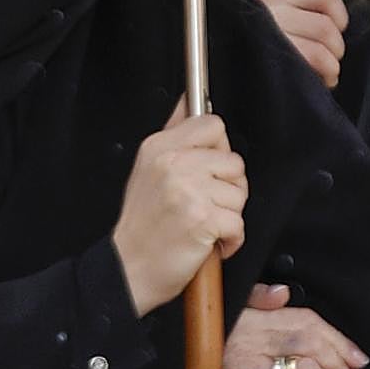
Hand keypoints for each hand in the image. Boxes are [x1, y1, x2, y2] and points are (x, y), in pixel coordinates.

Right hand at [111, 97, 247, 313]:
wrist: (129, 269)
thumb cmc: (143, 224)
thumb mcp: (148, 168)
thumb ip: (174, 133)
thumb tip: (191, 99)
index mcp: (159, 147)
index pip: (213, 125)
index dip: (220, 150)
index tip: (209, 171)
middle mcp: (172, 164)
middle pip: (234, 161)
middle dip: (228, 188)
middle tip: (206, 205)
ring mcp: (187, 190)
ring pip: (240, 193)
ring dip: (229, 216)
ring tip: (203, 225)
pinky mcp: (201, 218)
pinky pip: (239, 223)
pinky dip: (231, 240)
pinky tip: (209, 243)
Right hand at [223, 283, 369, 368]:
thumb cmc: (201, 338)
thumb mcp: (224, 310)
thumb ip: (255, 299)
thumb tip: (283, 292)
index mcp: (251, 319)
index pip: (304, 322)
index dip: (335, 338)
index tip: (357, 354)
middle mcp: (251, 340)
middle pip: (307, 343)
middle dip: (339, 359)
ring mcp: (246, 366)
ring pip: (300, 368)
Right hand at [256, 0, 346, 87]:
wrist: (253, 83)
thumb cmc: (280, 41)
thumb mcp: (291, 2)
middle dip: (336, 25)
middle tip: (323, 40)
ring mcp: (271, 25)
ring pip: (328, 30)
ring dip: (334, 54)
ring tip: (320, 62)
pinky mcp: (279, 55)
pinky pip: (322, 58)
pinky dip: (328, 72)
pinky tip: (317, 77)